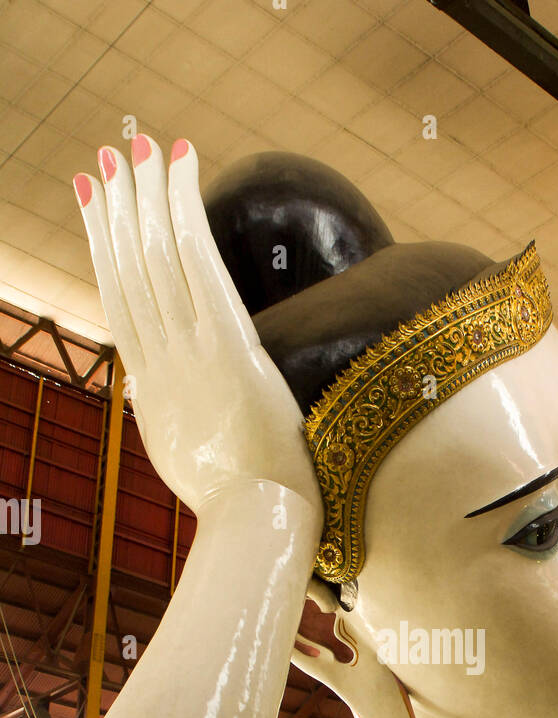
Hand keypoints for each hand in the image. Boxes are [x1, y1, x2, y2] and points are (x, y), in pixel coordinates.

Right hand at [73, 137, 321, 518]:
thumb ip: (170, 420)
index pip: (122, 305)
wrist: (254, 521)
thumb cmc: (238, 502)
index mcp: (151, 390)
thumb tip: (157, 400)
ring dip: (147, 196)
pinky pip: (198, 262)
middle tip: (107, 158)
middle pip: (131, 271)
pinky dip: (185, 209)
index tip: (94, 207)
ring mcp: (190, 351)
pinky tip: (182, 165)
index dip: (105, 249)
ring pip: (156, 258)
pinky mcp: (226, 344)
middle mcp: (161, 362)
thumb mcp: (187, 458)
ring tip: (137, 147)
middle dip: (118, 210)